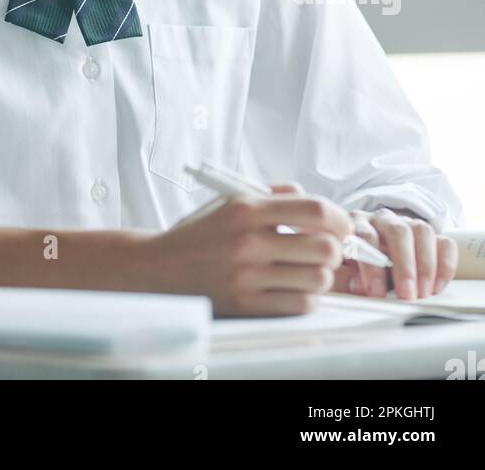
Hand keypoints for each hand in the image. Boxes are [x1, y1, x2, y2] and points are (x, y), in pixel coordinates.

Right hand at [156, 180, 352, 315]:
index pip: (314, 210)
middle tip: (326, 250)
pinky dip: (306, 298)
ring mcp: (247, 276)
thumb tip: (312, 200)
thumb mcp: (230, 202)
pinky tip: (294, 289)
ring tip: (308, 270)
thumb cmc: (200, 233)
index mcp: (246, 209)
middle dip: (334, 250)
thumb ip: (273, 196)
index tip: (342, 226)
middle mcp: (248, 241)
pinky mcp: (246, 306)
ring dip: (321, 276)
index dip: (340, 218)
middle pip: (324, 247)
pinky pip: (300, 304)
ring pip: (317, 279)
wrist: (159, 267)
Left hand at [329, 207, 458, 299]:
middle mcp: (382, 219)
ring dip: (426, 265)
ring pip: (422, 231)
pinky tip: (437, 285)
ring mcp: (407, 223)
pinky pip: (444, 242)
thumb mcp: (342, 271)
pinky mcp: (428, 235)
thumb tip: (358, 286)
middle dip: (404, 266)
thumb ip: (346, 278)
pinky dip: (445, 264)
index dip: (372, 266)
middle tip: (406, 294)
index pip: (365, 236)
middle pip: (398, 232)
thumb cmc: (353, 265)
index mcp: (357, 223)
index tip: (376, 292)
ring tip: (423, 293)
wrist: (368, 252)